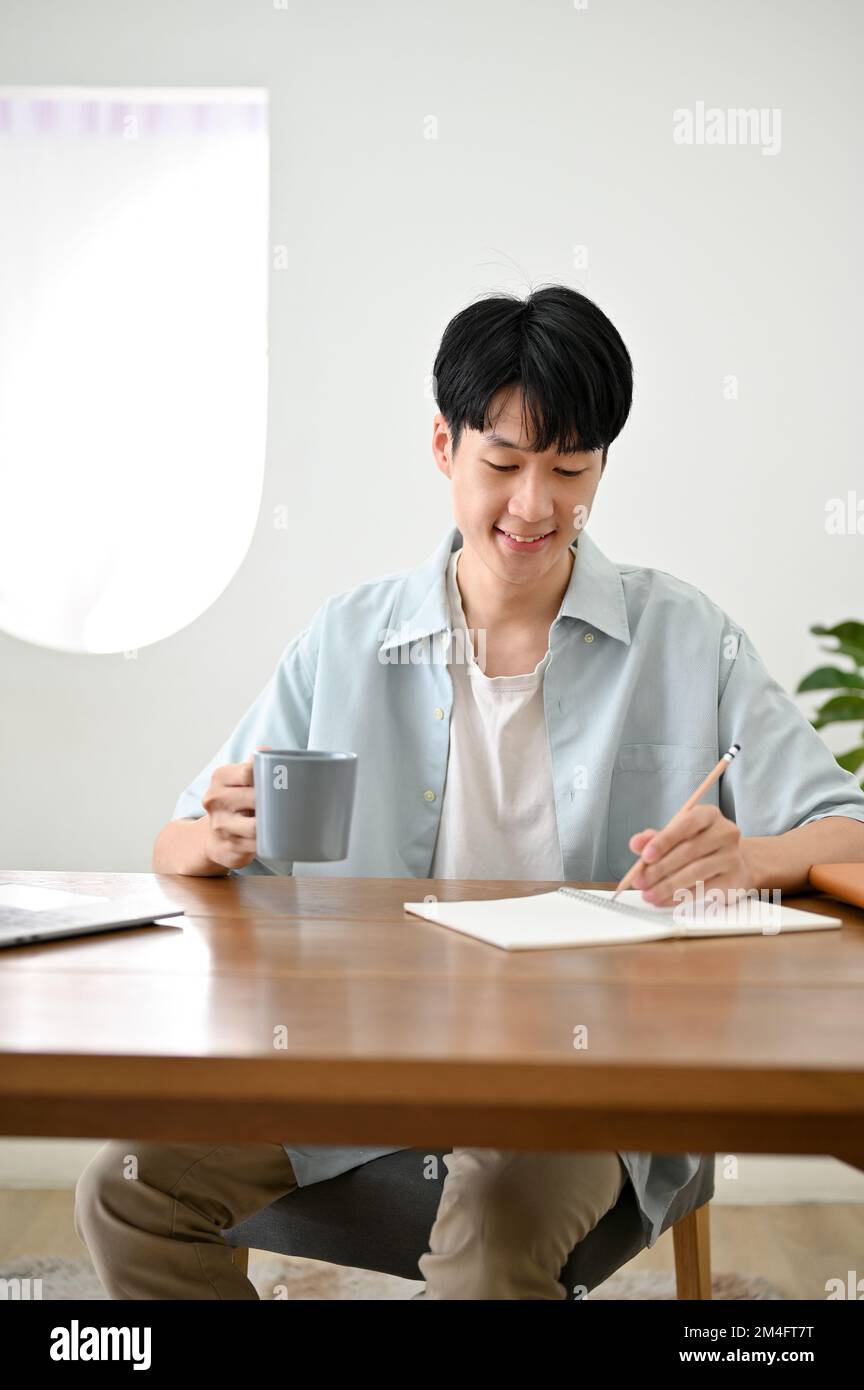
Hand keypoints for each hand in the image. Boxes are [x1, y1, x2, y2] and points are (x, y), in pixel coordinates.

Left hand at [628, 805, 753, 907]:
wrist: (733, 865)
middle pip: (689, 850)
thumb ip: (654, 839)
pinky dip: (680, 897)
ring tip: (649, 894)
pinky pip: (704, 889)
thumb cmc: (699, 847)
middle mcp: (725, 832)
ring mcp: (732, 856)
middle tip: (640, 881)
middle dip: (659, 868)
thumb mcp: (676, 837)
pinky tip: (664, 901)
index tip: (645, 856)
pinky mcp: (734, 879)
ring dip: (667, 886)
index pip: (686, 823)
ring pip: (696, 872)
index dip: (664, 840)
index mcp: (709, 815)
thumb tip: (636, 843)